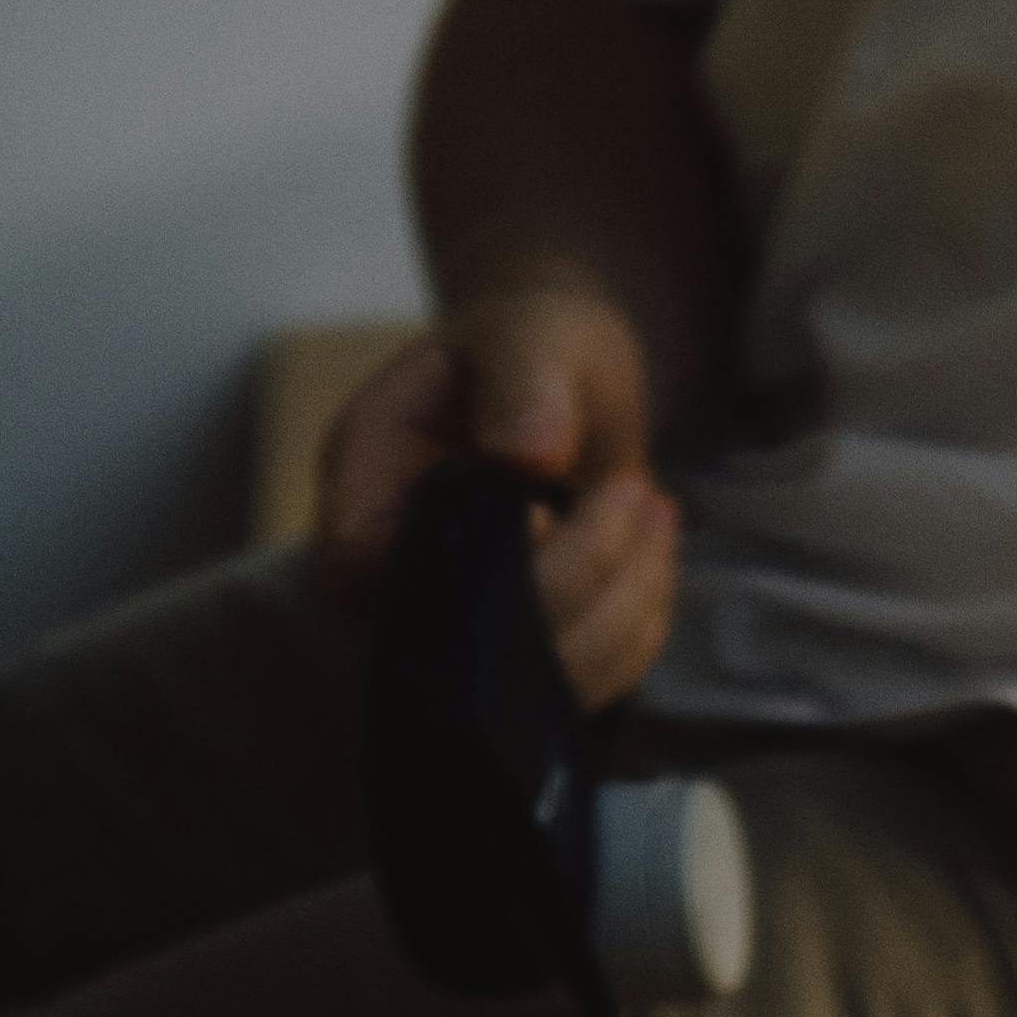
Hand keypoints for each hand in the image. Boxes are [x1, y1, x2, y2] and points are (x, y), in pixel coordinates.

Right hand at [311, 271, 680, 711]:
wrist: (567, 375)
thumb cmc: (534, 342)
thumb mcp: (531, 332)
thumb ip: (524, 380)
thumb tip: (527, 454)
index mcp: (363, 486)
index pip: (367, 571)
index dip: (466, 564)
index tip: (549, 505)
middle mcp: (394, 571)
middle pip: (457, 649)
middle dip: (574, 583)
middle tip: (636, 494)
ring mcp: (455, 621)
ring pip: (531, 679)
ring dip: (621, 606)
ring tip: (653, 508)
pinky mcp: (518, 651)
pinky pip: (580, 684)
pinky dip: (638, 628)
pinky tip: (654, 551)